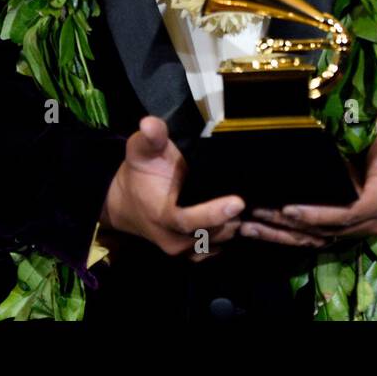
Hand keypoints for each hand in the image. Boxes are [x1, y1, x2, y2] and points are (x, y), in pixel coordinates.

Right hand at [99, 115, 245, 261]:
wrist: (124, 203)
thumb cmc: (139, 174)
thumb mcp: (140, 151)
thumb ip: (151, 138)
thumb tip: (149, 123)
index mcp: (160, 215)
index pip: (187, 220)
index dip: (212, 214)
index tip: (238, 201)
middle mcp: (171, 238)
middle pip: (208, 234)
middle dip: (231, 220)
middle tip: (252, 199)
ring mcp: (181, 249)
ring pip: (215, 242)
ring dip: (233, 228)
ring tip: (252, 206)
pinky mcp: (190, 253)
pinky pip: (215, 249)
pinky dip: (228, 236)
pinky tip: (240, 218)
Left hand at [245, 114, 376, 243]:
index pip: (345, 214)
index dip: (317, 214)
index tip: (289, 209)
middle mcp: (365, 222)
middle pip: (321, 232)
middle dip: (286, 227)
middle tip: (251, 216)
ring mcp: (355, 228)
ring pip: (314, 239)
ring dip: (281, 235)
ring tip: (246, 226)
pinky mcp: (346, 226)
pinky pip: (315, 235)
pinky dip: (289, 234)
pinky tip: (263, 229)